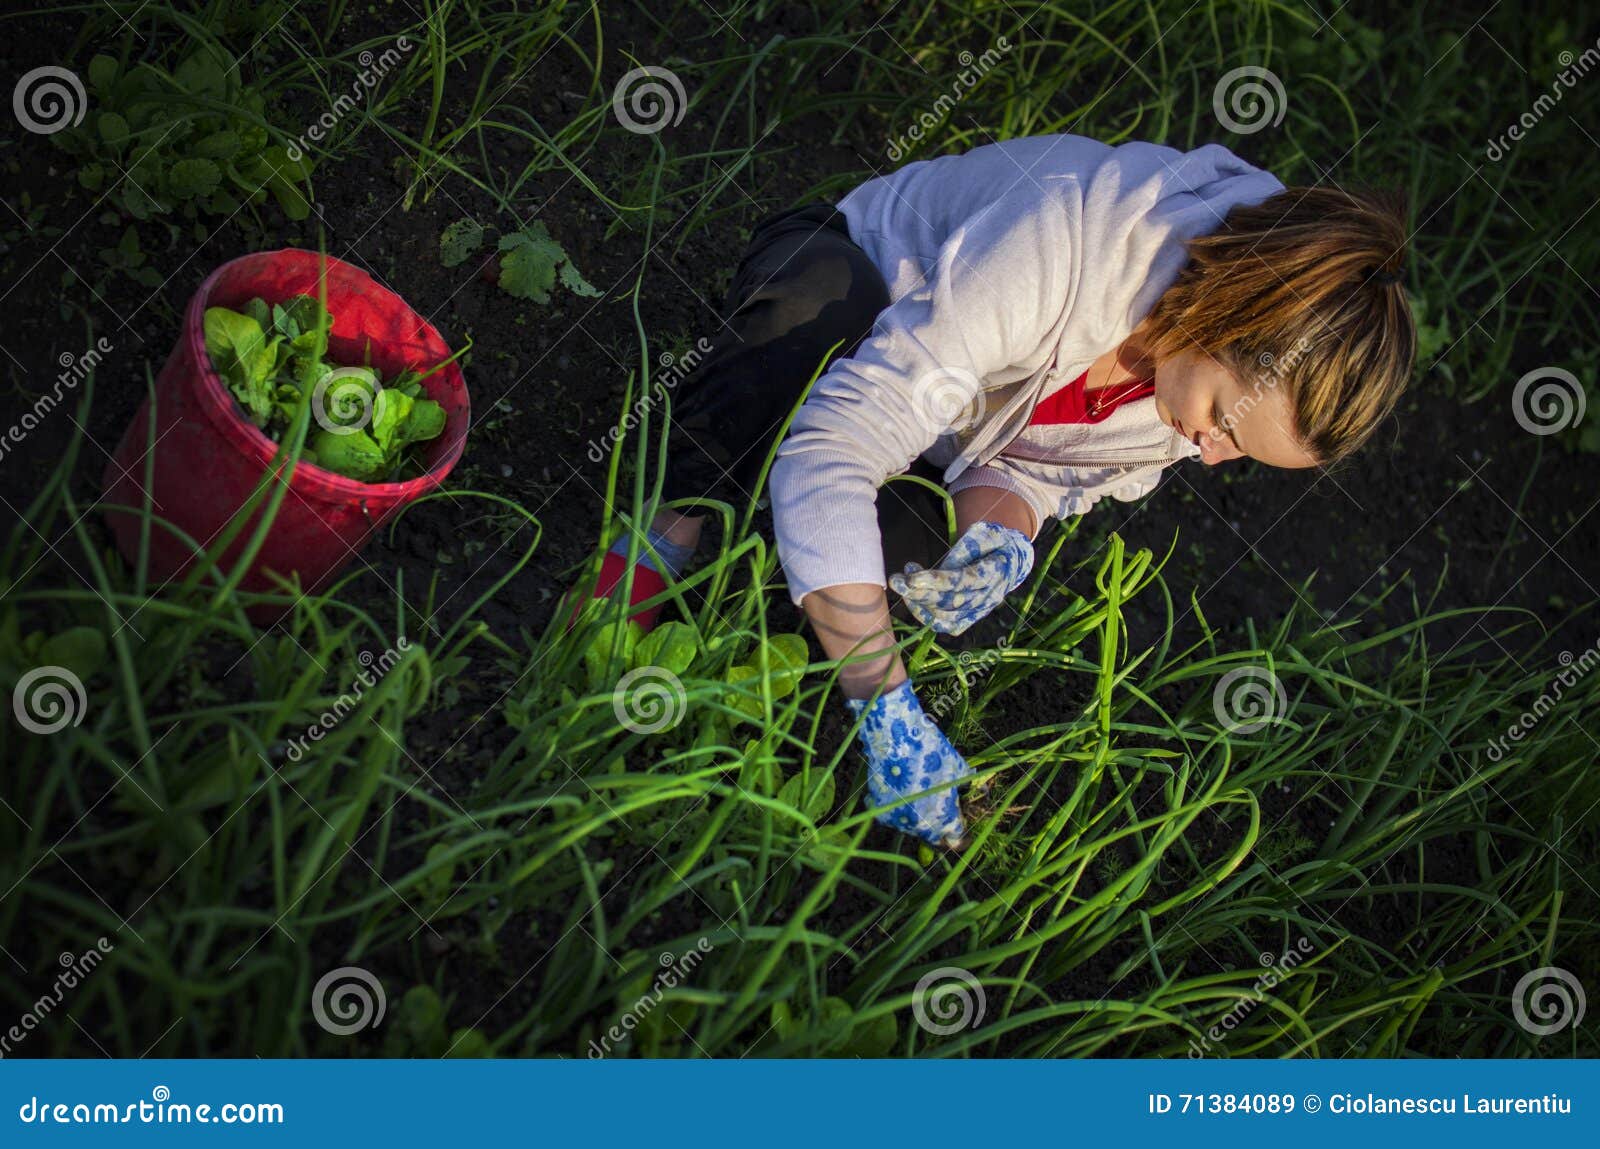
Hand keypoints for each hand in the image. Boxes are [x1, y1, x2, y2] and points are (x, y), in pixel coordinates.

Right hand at [846, 679, 968, 845]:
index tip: (960, 829)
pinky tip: (905, 789)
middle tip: (942, 811)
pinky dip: (901, 807)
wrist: (893, 736)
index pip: (955, 840)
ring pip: (912, 827)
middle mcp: (919, 825)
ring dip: (919, 817)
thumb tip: (981, 789)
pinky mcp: (879, 808)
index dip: (960, 836)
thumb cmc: (930, 750)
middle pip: (932, 836)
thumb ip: (968, 783)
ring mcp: (896, 818)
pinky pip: (895, 815)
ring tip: (923, 795)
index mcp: (942, 818)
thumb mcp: (956, 765)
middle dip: (939, 827)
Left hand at [888, 520, 1033, 634]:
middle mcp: (987, 598)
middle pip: (949, 601)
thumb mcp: (989, 533)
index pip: (962, 581)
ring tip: (901, 582)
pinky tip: (912, 601)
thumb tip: (949, 563)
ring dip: (918, 603)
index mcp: (994, 574)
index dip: (936, 581)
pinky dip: (927, 617)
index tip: (912, 576)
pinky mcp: (971, 618)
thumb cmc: (996, 543)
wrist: (1012, 562)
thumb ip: (971, 544)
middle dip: (918, 593)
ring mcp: (979, 611)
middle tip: (895, 580)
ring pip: (945, 617)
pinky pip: (947, 626)